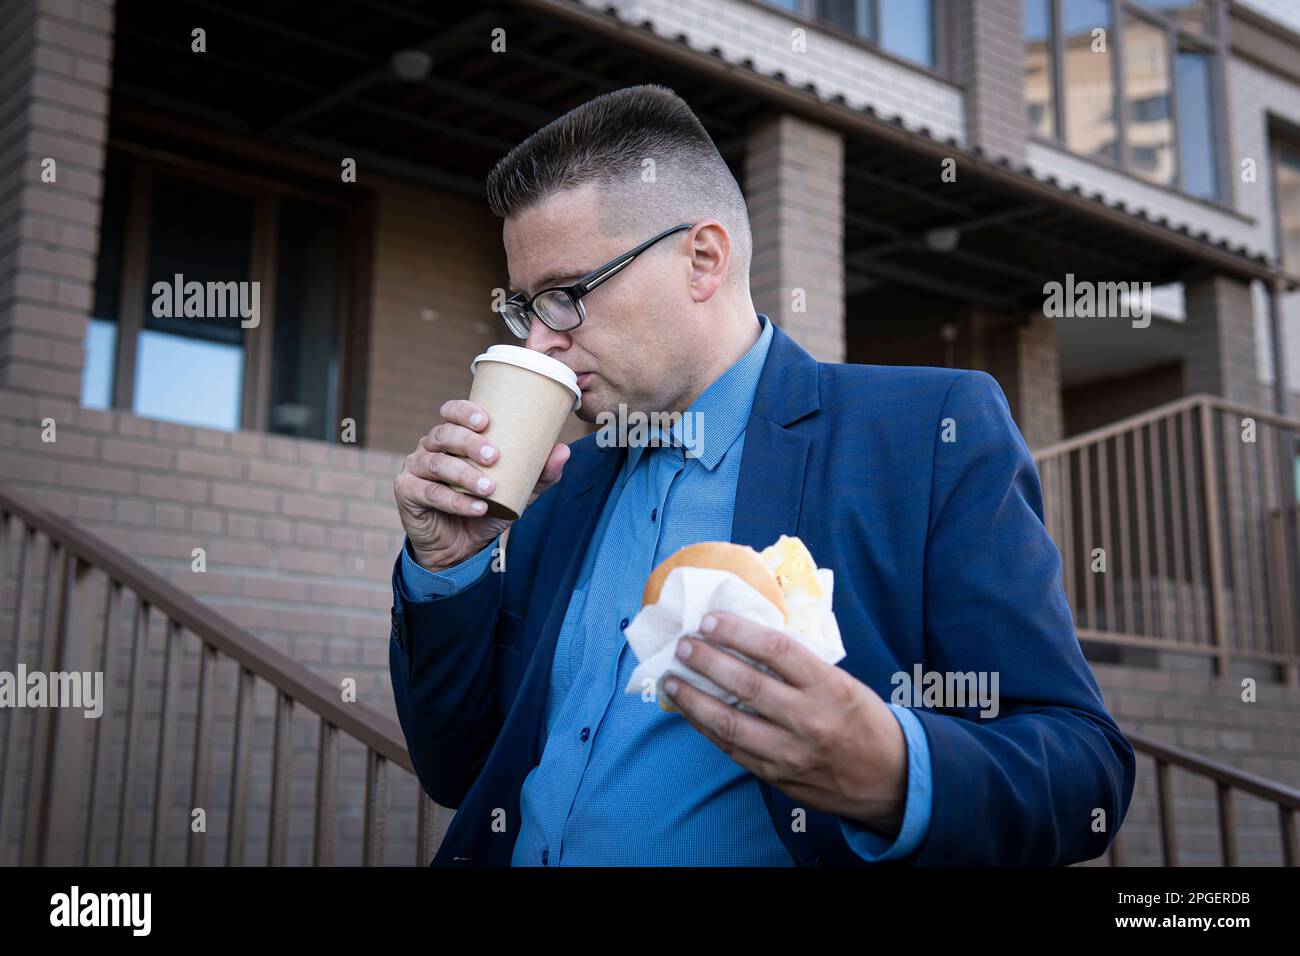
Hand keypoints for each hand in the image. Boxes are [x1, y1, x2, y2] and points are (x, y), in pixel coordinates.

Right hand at [393, 398, 569, 571]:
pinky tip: (478, 507)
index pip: (451, 412)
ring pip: (436, 462)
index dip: (463, 411)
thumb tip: (563, 450)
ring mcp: (415, 468)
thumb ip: (540, 474)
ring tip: (489, 489)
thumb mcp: (518, 492)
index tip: (486, 420)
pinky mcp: (407, 492)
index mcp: (453, 438)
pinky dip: (456, 501)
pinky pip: (430, 493)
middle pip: (443, 434)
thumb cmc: (486, 509)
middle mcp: (431, 448)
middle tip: (494, 456)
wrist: (461, 548)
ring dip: (465, 474)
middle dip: (468, 442)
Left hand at [660, 611, 907, 833]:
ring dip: (694, 698)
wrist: (891, 780)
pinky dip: (706, 727)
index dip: (737, 631)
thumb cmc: (863, 721)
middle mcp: (809, 719)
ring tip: (671, 679)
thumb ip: (801, 666)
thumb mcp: (843, 683)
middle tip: (682, 645)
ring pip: (729, 722)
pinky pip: (731, 748)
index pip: (776, 649)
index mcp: (829, 686)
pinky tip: (690, 710)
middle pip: (746, 684)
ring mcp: (791, 752)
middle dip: (706, 661)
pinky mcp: (777, 776)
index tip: (709, 620)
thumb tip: (747, 640)